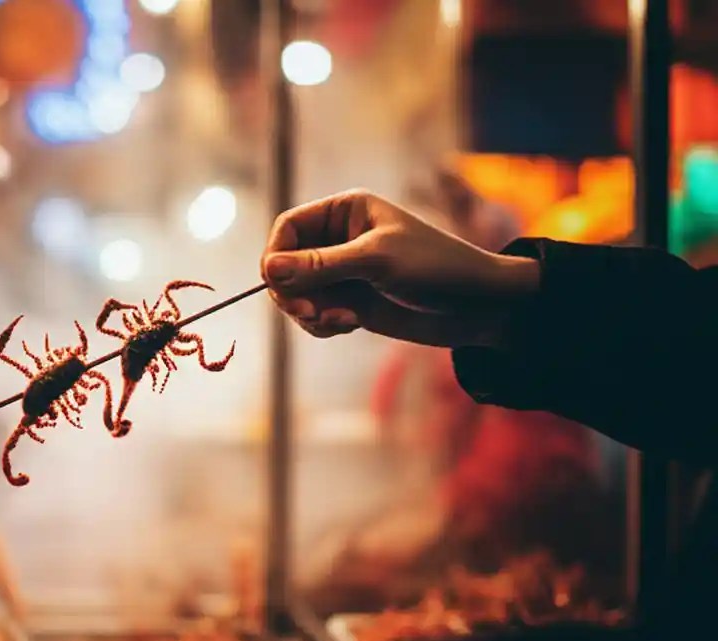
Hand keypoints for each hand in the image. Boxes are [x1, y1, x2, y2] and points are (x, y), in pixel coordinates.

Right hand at [261, 189, 539, 347]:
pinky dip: (321, 324)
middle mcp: (338, 239)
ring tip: (339, 321)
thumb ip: (320, 266)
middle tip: (309, 312)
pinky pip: (314, 315)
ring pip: (296, 293)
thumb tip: (268, 270)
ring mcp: (342, 273)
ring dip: (308, 312)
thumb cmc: (434, 267)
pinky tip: (349, 325)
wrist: (475, 306)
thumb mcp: (376, 261)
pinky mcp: (348, 302)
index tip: (278, 283)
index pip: (288, 227)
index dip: (276, 255)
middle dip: (292, 291)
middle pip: (285, 263)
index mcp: (345, 211)